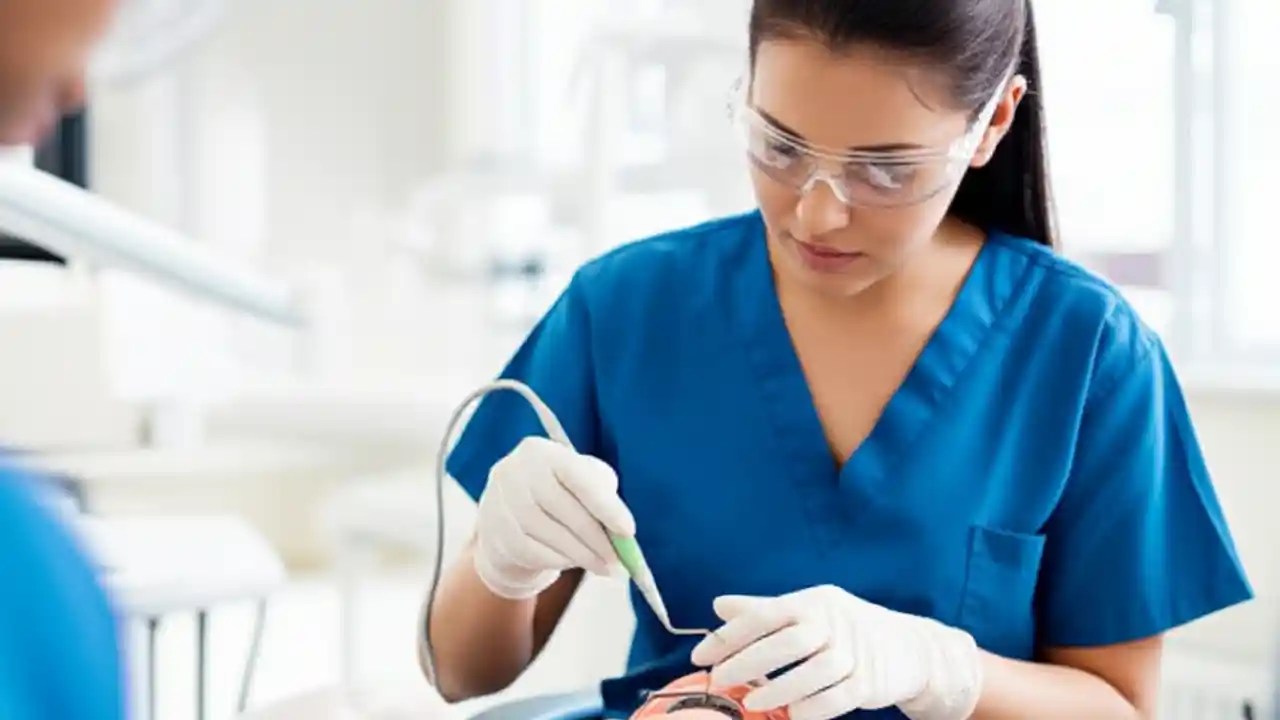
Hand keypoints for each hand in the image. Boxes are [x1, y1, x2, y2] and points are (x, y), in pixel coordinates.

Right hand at [472, 437, 634, 599]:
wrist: (504, 518)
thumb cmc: (555, 494)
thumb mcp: (578, 480)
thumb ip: (601, 493)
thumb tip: (621, 531)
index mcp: (539, 451)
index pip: (577, 476)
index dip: (604, 504)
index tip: (628, 531)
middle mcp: (513, 472)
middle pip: (563, 508)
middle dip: (596, 537)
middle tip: (620, 559)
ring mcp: (499, 504)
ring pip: (549, 534)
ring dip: (583, 555)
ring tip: (606, 566)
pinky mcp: (495, 535)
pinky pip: (535, 553)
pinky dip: (561, 561)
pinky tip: (575, 563)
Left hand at [690, 586, 981, 719]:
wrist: (908, 647)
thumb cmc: (846, 627)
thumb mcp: (808, 609)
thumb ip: (764, 609)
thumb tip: (719, 605)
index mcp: (812, 603)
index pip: (765, 615)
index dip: (729, 635)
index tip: (700, 655)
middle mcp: (834, 623)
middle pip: (788, 642)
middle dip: (748, 662)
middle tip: (720, 680)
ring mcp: (855, 652)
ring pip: (814, 672)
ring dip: (779, 689)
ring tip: (751, 702)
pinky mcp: (870, 681)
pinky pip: (838, 698)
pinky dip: (813, 708)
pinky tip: (792, 714)